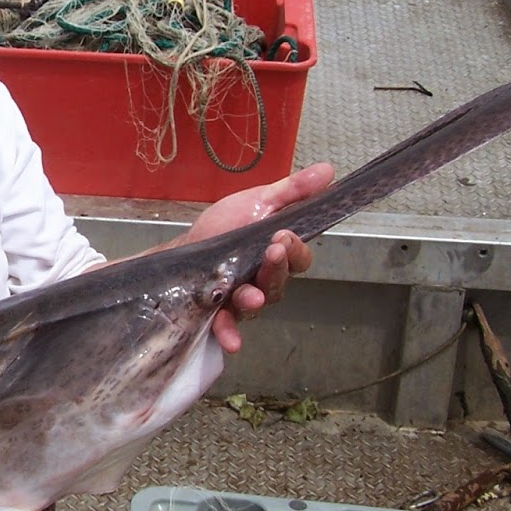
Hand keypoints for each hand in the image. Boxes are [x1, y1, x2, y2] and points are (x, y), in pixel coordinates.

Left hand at [184, 162, 333, 352]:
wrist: (182, 249)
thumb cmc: (223, 226)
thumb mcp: (257, 201)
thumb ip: (293, 191)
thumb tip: (328, 170)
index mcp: (276, 253)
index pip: (299, 258)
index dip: (296, 251)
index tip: (284, 236)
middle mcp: (264, 279)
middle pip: (281, 283)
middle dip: (277, 270)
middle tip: (271, 253)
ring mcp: (243, 298)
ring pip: (258, 304)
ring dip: (255, 300)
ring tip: (248, 295)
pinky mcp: (220, 312)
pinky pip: (230, 326)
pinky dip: (231, 333)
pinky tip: (231, 340)